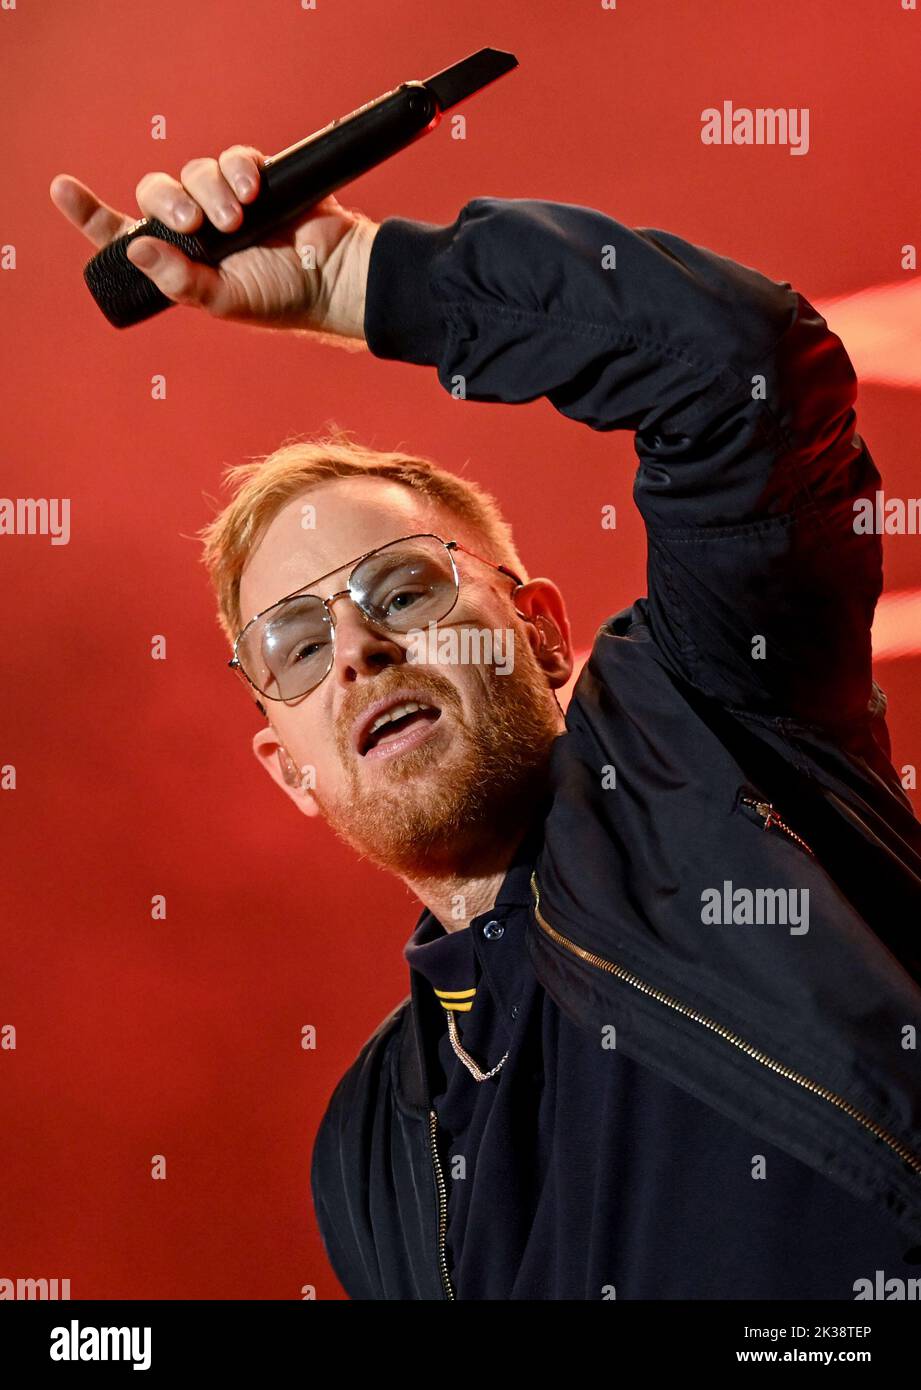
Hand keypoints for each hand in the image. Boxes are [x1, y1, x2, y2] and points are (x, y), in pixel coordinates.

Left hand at [49, 145, 379, 340]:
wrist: (334, 276)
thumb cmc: (282, 298)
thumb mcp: (223, 301)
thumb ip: (178, 280)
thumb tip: (134, 247)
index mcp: (180, 261)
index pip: (124, 234)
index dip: (91, 214)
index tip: (63, 189)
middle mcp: (197, 229)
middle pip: (156, 192)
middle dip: (169, 203)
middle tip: (193, 223)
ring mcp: (224, 201)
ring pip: (193, 172)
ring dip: (210, 191)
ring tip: (238, 217)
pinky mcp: (255, 178)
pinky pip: (232, 158)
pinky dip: (238, 169)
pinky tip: (252, 191)